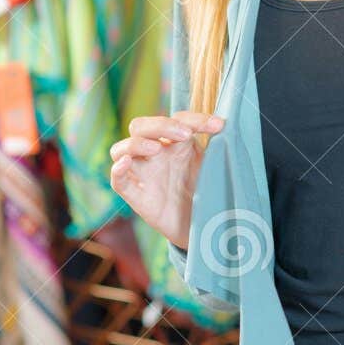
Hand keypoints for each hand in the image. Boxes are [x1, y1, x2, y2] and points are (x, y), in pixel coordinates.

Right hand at [110, 111, 224, 249]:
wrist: (201, 225)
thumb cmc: (205, 191)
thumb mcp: (213, 167)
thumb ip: (217, 148)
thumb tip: (225, 126)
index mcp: (175, 143)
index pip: (177, 120)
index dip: (196, 119)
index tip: (218, 125)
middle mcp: (155, 154)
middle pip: (141, 126)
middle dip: (161, 125)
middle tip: (186, 135)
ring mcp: (142, 173)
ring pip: (121, 149)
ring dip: (137, 144)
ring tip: (156, 149)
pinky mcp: (135, 195)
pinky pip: (118, 180)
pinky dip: (118, 169)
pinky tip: (126, 163)